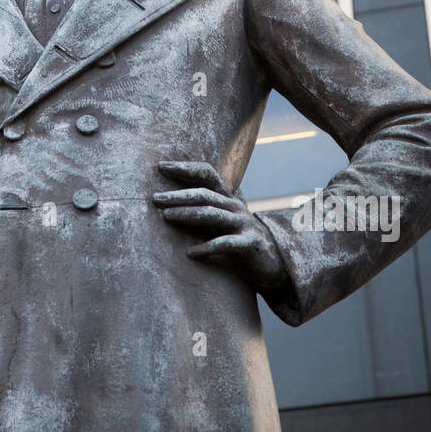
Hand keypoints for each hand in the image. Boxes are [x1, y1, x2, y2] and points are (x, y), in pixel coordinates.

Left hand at [153, 160, 288, 296]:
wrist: (275, 265)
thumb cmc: (246, 240)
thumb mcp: (231, 218)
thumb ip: (220, 203)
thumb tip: (226, 185)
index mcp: (228, 199)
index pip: (206, 174)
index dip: (185, 168)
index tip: (161, 166)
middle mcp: (235, 207)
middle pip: (204, 194)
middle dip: (178, 195)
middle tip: (155, 198)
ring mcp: (244, 224)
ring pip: (212, 214)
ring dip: (187, 214)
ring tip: (165, 217)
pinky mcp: (250, 244)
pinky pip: (226, 243)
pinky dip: (208, 247)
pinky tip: (191, 253)